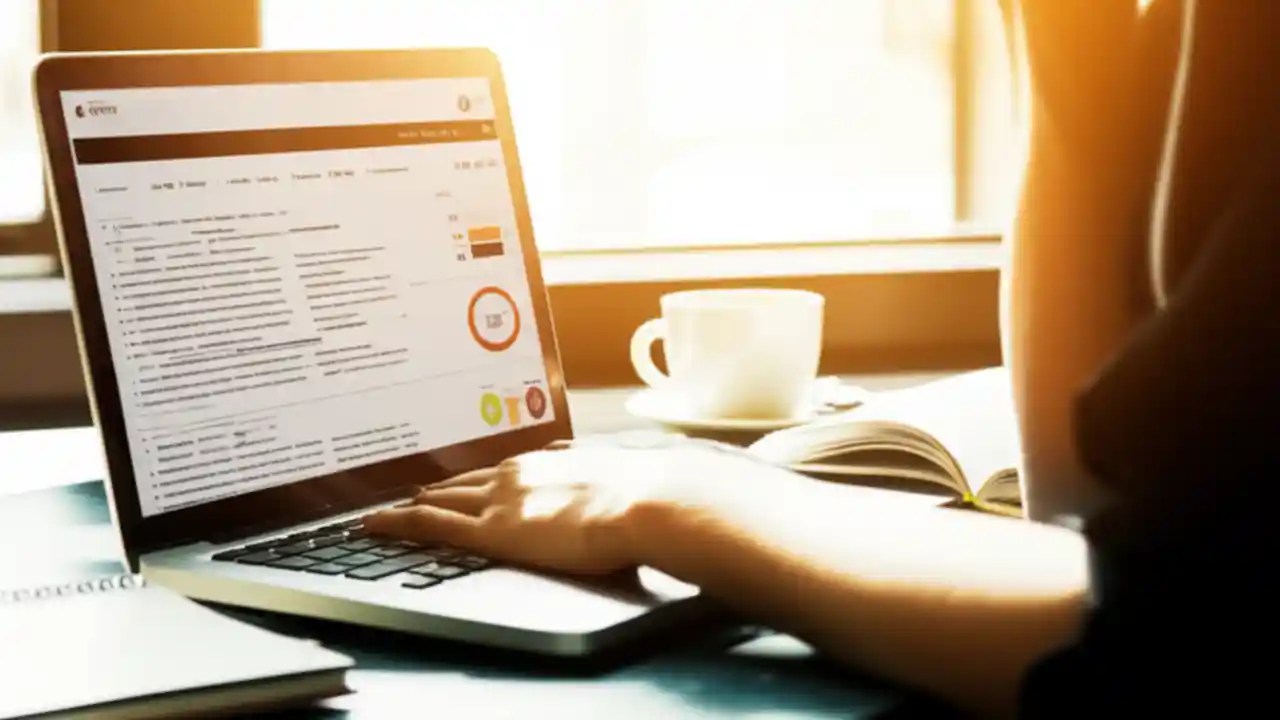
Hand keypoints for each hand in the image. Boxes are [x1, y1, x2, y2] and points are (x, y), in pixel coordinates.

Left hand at [363, 440, 784, 573]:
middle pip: (464, 480)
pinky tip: (374, 525)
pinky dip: (398, 522)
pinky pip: (430, 524)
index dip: (474, 477)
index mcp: (548, 460)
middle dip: (436, 486)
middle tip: (411, 490)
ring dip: (413, 502)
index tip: (459, 480)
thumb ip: (603, 474)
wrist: (653, 503)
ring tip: (389, 510)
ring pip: (440, 498)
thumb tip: (610, 474)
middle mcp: (517, 472)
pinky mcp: (493, 529)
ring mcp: (501, 498)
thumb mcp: (620, 476)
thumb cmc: (649, 496)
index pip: (499, 469)